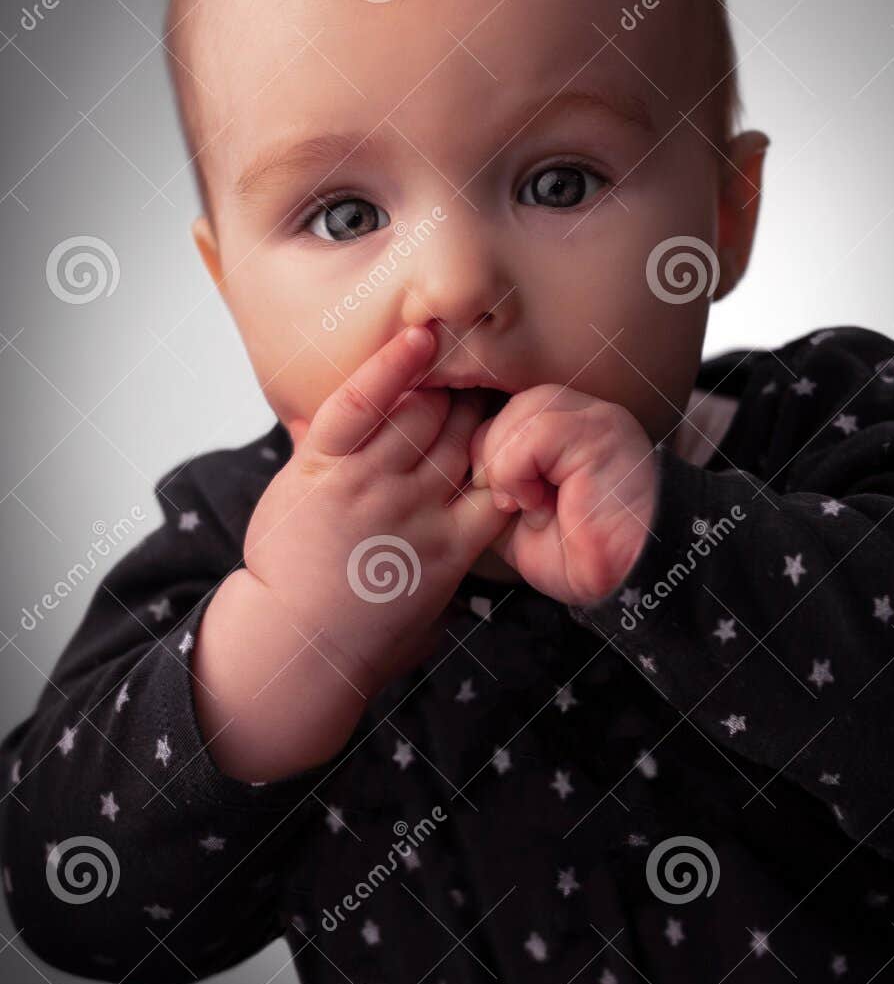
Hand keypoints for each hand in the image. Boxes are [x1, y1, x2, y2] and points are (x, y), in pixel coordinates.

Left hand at [243, 325, 513, 699]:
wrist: (295, 646)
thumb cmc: (364, 639)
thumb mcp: (431, 611)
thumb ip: (457, 561)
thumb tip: (481, 527)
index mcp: (456, 544)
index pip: (501, 473)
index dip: (507, 445)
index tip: (506, 433)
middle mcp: (420, 506)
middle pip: (466, 432)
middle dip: (474, 406)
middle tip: (471, 387)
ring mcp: (373, 483)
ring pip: (424, 410)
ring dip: (438, 384)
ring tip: (447, 361)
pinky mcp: (325, 466)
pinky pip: (363, 403)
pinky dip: (391, 365)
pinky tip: (418, 337)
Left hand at [468, 386, 657, 605]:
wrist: (629, 578)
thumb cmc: (581, 556)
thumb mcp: (516, 517)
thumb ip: (490, 482)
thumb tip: (454, 467)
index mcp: (561, 427)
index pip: (498, 413)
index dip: (483, 455)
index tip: (498, 499)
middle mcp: (578, 412)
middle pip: (499, 409)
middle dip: (489, 462)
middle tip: (513, 505)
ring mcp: (591, 415)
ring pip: (513, 416)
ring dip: (505, 470)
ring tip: (531, 506)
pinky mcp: (597, 430)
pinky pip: (530, 435)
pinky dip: (520, 476)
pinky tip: (541, 505)